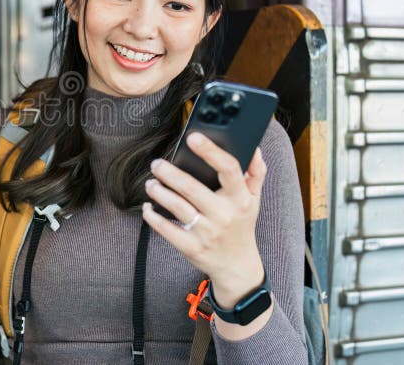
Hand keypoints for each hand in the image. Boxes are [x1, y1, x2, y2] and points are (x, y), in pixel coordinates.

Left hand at [141, 131, 266, 307]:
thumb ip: (255, 173)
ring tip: (150, 182)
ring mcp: (207, 232)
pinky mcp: (192, 247)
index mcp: (240, 199)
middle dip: (169, 172)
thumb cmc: (241, 225)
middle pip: (191, 187)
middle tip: (156, 163)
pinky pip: (167, 229)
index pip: (228, 169)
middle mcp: (224, 215)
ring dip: (158, 191)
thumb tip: (254, 148)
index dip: (210, 151)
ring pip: (176, 206)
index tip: (192, 137)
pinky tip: (148, 207)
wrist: (237, 266)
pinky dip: (153, 216)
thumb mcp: (254, 200)